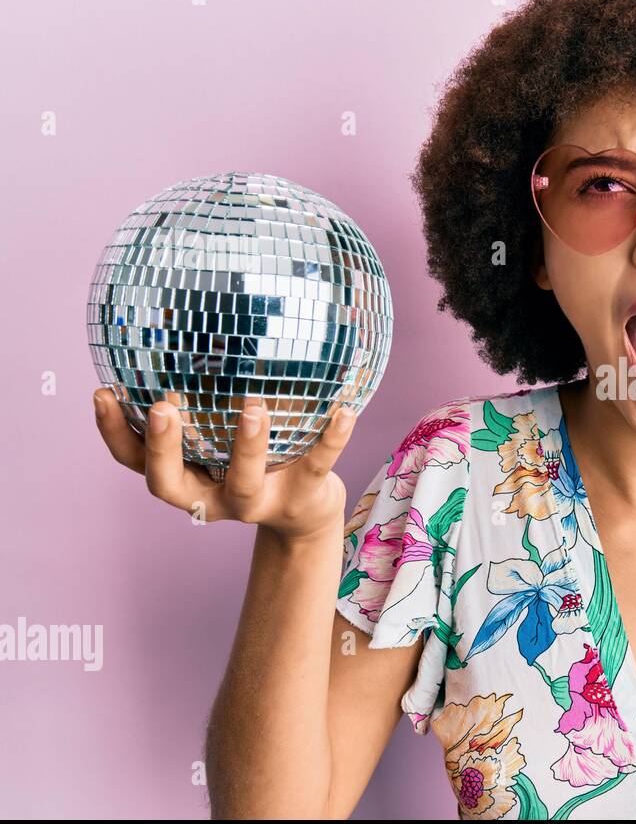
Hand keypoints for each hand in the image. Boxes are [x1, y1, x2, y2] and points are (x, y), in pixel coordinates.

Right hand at [93, 389, 356, 541]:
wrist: (304, 510)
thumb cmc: (255, 457)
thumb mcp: (221, 429)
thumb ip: (204, 392)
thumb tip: (187, 314)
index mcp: (185, 475)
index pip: (134, 459)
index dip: (114, 431)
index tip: (102, 391)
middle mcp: (211, 495)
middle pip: (168, 483)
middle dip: (163, 447)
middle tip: (164, 406)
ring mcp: (257, 501)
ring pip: (242, 481)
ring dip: (246, 445)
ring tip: (254, 406)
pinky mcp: (302, 495)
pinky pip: (317, 466)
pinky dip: (332, 439)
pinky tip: (345, 412)